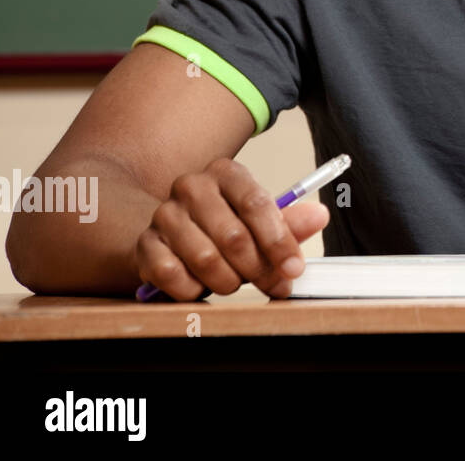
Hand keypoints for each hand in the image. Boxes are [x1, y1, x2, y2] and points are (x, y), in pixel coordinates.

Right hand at [134, 157, 329, 300]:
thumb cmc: (225, 227)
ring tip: (234, 282)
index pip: (257, 203)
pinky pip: (174, 277)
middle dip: (258, 269)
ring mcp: (164, 214)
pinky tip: (202, 285)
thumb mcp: (259, 221)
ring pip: (206, 259)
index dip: (279, 240)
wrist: (172, 236)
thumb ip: (289, 222)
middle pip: (234, 236)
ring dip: (228, 281)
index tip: (294, 268)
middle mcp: (191, 187)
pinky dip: (194, 290)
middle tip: (272, 285)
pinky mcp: (145, 244)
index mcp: (226, 173)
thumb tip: (320, 216)